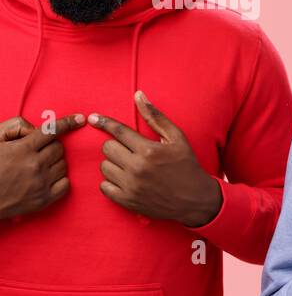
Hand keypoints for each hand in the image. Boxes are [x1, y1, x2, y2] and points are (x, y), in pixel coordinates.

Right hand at [0, 114, 83, 218]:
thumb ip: (14, 127)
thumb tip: (35, 130)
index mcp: (22, 149)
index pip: (51, 131)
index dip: (67, 123)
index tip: (80, 119)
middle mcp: (34, 166)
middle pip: (59, 148)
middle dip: (51, 146)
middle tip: (37, 151)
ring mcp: (40, 184)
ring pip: (63, 165)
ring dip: (55, 162)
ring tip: (37, 165)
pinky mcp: (43, 200)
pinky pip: (66, 184)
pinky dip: (59, 179)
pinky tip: (47, 178)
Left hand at [88, 91, 220, 226]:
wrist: (195, 200)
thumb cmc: (187, 166)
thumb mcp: (177, 139)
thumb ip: (155, 117)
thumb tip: (138, 95)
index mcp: (149, 150)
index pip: (118, 131)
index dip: (104, 122)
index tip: (93, 118)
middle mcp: (137, 168)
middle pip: (107, 148)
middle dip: (116, 146)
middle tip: (130, 151)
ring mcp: (131, 186)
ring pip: (104, 167)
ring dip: (114, 164)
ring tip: (129, 166)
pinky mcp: (127, 201)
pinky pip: (104, 186)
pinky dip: (111, 182)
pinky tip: (125, 180)